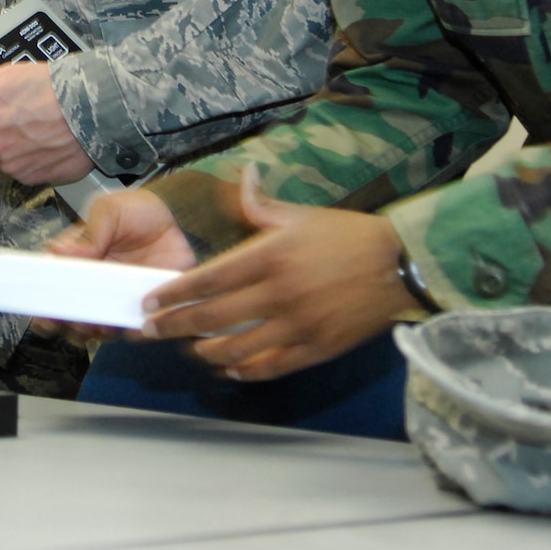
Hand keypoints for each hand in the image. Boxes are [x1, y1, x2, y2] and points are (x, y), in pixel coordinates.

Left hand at [0, 63, 94, 186]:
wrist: (89, 109)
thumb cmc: (52, 88)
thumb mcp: (5, 74)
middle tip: (17, 113)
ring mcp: (12, 164)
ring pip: (4, 154)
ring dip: (15, 144)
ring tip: (37, 125)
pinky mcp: (31, 177)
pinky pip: (23, 167)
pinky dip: (31, 157)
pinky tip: (45, 140)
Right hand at [32, 189, 199, 342]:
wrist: (184, 219)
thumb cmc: (142, 211)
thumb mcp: (110, 211)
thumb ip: (89, 232)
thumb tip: (62, 252)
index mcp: (78, 257)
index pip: (51, 281)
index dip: (42, 298)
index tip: (40, 309)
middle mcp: (93, 282)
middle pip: (66, 311)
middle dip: (62, 321)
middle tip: (69, 318)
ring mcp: (116, 298)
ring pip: (92, 326)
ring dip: (87, 331)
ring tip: (93, 324)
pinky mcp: (140, 309)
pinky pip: (126, 329)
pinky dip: (120, 332)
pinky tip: (120, 326)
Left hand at [141, 170, 414, 380]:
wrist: (401, 266)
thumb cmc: (348, 236)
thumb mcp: (301, 215)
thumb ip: (261, 205)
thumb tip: (241, 178)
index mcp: (270, 256)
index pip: (208, 280)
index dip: (174, 295)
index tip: (150, 303)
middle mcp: (278, 294)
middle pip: (213, 319)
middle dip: (175, 327)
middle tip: (150, 331)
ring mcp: (297, 325)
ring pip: (237, 350)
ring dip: (206, 353)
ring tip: (190, 349)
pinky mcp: (316, 349)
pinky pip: (271, 367)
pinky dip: (245, 371)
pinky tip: (230, 368)